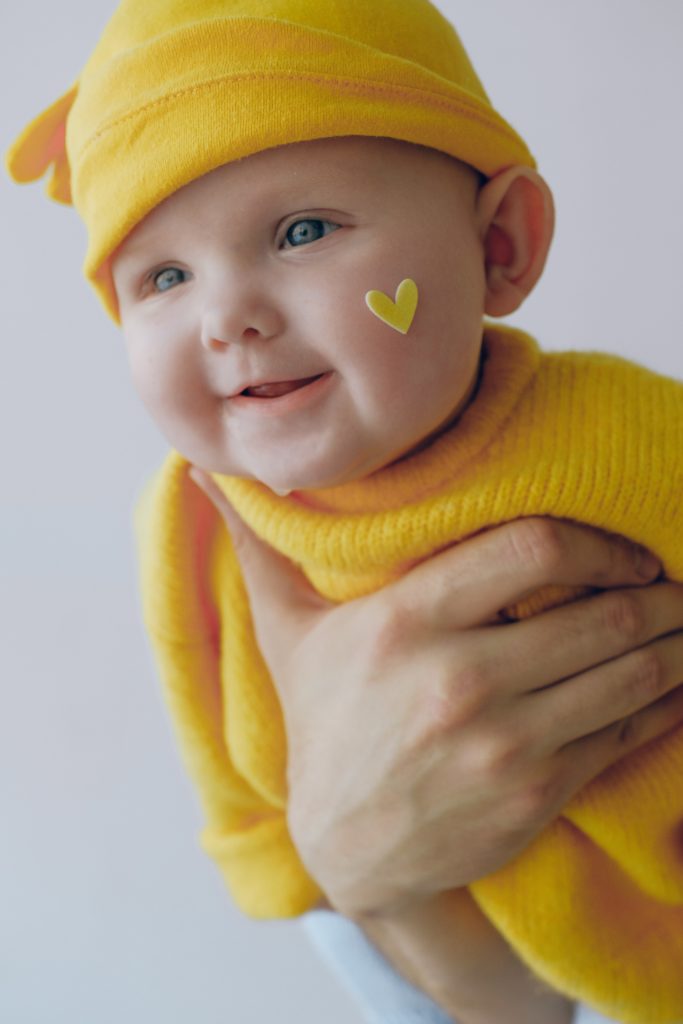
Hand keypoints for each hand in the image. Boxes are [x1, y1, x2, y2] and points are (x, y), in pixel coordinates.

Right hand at [189, 469, 682, 917]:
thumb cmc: (326, 724)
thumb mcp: (289, 633)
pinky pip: (625, 732)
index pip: (533, 548)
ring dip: (672, 642)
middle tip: (667, 580)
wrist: (348, 848)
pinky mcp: (537, 794)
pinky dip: (662, 701)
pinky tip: (670, 682)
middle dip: (655, 592)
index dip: (598, 538)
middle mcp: (461, 681)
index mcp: (407, 623)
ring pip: (629, 673)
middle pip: (602, 612)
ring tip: (679, 623)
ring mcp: (505, 745)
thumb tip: (202, 469)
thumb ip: (260, 547)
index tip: (619, 546)